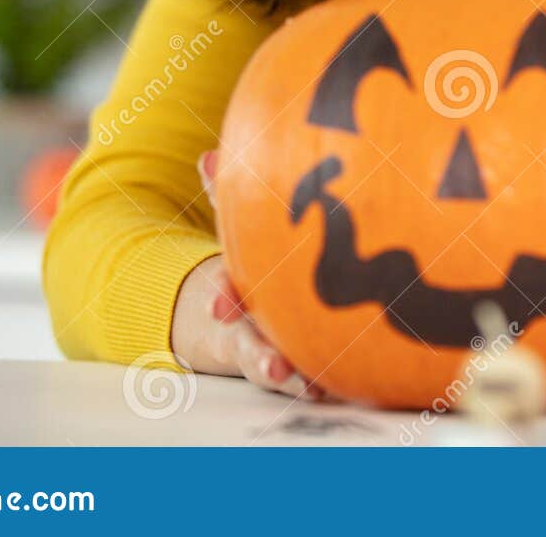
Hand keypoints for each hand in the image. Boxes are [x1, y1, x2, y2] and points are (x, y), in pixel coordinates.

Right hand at [167, 149, 329, 398]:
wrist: (252, 313)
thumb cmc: (255, 265)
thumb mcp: (240, 230)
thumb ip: (227, 197)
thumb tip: (207, 158)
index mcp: (239, 292)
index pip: (229, 293)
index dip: (226, 299)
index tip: (221, 311)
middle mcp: (255, 328)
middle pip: (252, 347)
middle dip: (262, 359)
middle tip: (277, 370)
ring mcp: (278, 351)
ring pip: (282, 369)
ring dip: (295, 379)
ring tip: (312, 388)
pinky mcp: (305, 366)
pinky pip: (313, 378)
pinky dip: (321, 384)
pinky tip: (337, 388)